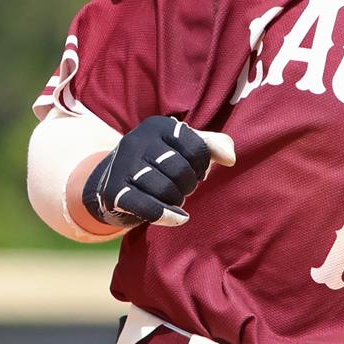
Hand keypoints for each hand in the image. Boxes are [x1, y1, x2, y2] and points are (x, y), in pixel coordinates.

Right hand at [82, 116, 235, 228]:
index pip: (197, 148)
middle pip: (180, 170)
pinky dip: (168, 216)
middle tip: (182, 187)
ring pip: (166, 190)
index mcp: (158, 125)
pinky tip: (177, 218)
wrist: (113, 180)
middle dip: (188, 185)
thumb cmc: (159, 162)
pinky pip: (149, 208)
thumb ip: (212, 146)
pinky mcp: (114, 192)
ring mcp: (123, 166)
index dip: (202, 166)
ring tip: (173, 198)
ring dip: (176, 200)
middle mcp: (137, 140)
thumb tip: (230, 158)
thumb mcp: (184, 147)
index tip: (196, 171)